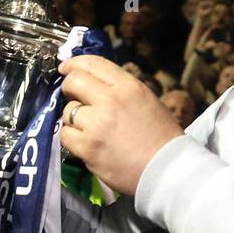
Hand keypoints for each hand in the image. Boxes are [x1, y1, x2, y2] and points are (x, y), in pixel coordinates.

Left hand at [58, 55, 183, 197]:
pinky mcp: (88, 147)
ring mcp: (97, 124)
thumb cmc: (162, 137)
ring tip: (87, 128)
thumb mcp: (148, 101)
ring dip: (73, 118)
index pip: (93, 63)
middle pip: (73, 82)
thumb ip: (122, 90)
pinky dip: (72, 138)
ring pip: (68, 110)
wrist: (167, 169)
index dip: (73, 63)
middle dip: (68, 88)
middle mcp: (111, 100)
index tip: (65, 68)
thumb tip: (96, 87)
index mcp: (129, 86)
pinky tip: (85, 143)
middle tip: (70, 96)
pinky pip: (66, 135)